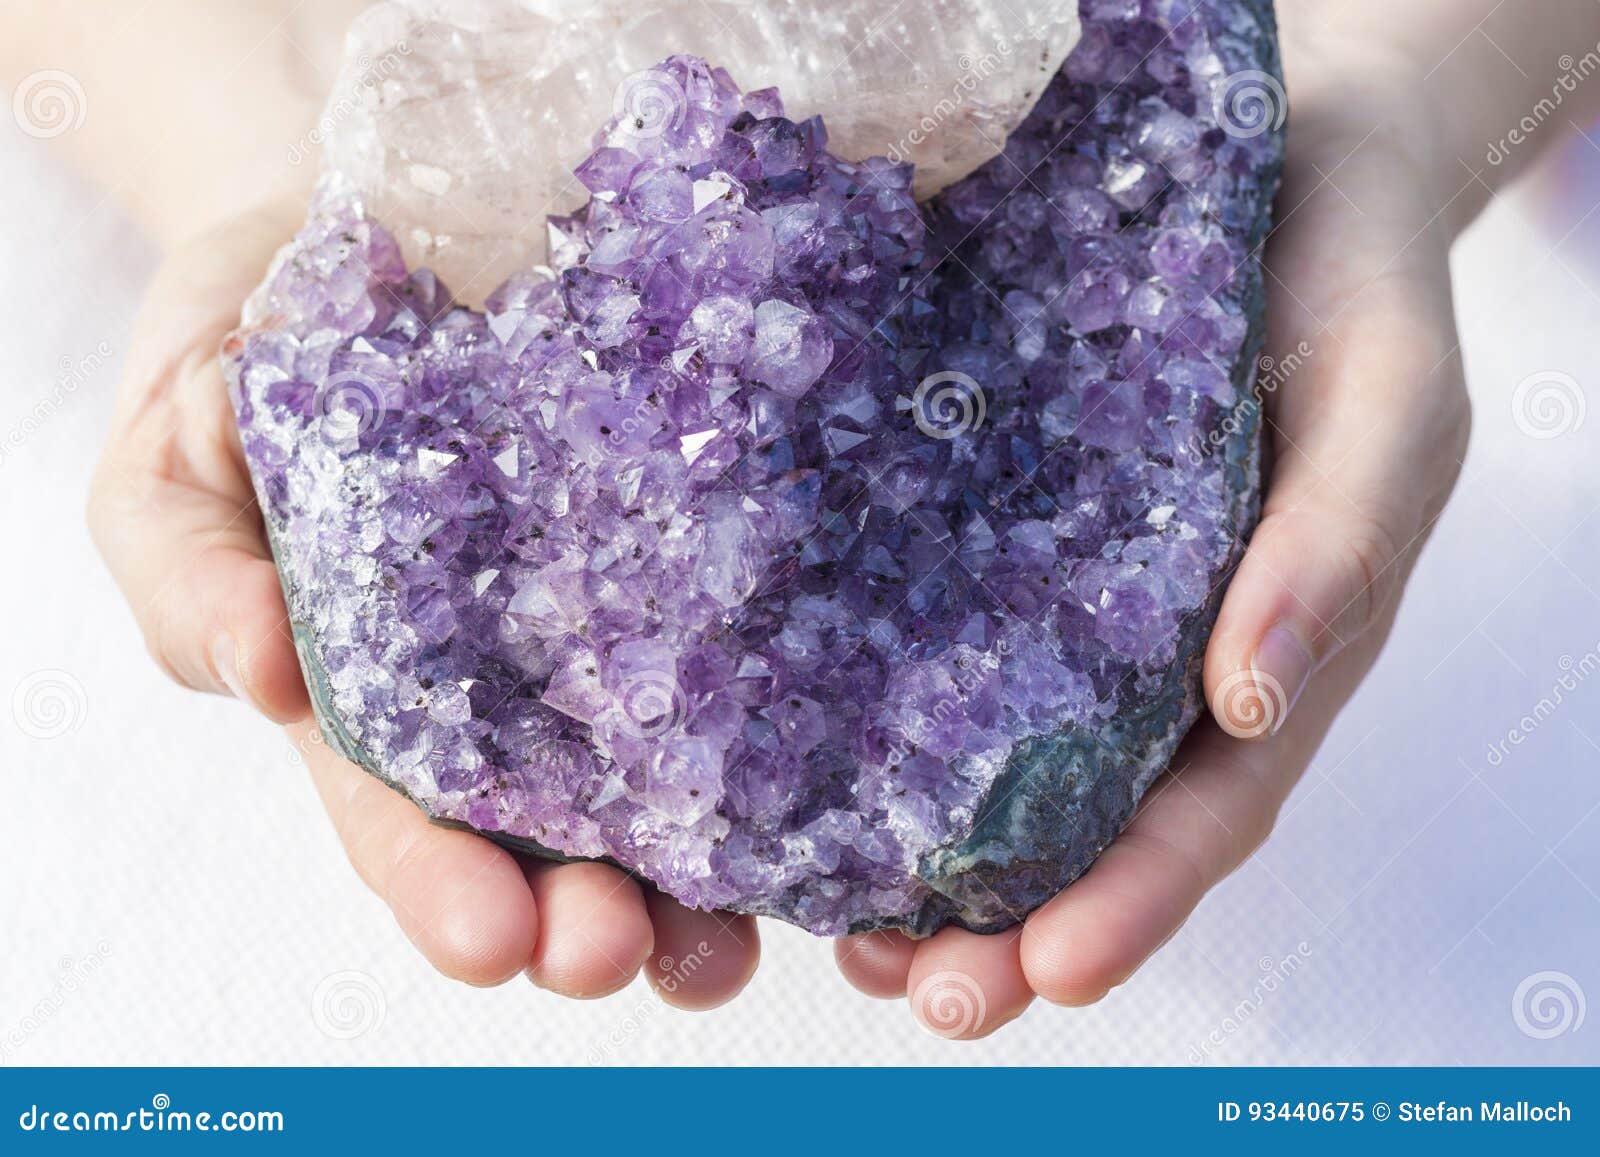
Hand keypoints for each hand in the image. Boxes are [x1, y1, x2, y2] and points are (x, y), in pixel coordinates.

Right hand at [88, 202, 759, 1004]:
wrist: (365, 225)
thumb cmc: (248, 357)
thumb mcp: (172, 459)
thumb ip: (188, 573)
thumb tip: (264, 671)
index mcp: (374, 696)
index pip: (406, 819)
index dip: (444, 888)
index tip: (491, 939)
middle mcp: (506, 686)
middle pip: (555, 833)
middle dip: (590, 912)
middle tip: (622, 947)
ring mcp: (609, 619)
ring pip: (668, 774)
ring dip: (701, 870)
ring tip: (728, 928)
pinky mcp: (690, 541)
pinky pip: (749, 634)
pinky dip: (791, 706)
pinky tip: (829, 763)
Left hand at [833, 25, 1471, 1036]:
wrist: (1274, 166)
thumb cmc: (1351, 292)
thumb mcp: (1386, 405)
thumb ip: (1340, 541)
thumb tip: (1253, 697)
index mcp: (1259, 652)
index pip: (1203, 810)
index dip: (1135, 901)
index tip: (1054, 974)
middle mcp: (1148, 653)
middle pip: (1082, 822)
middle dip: (1009, 928)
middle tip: (925, 993)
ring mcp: (1059, 598)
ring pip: (993, 760)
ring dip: (925, 861)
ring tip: (847, 933)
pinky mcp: (976, 525)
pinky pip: (924, 634)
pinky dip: (873, 718)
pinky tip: (803, 763)